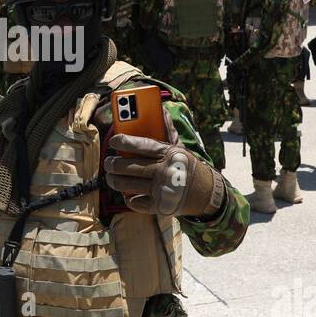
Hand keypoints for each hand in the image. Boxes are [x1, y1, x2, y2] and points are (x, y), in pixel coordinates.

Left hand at [104, 112, 224, 217]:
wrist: (206, 192)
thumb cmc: (187, 166)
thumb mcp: (179, 148)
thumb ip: (167, 131)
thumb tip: (161, 111)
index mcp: (168, 154)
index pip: (142, 145)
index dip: (124, 142)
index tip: (114, 141)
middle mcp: (164, 171)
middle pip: (129, 167)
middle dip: (113, 164)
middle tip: (108, 162)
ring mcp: (161, 190)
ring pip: (127, 185)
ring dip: (114, 181)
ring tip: (111, 177)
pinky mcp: (159, 206)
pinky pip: (136, 203)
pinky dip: (129, 199)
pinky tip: (127, 194)